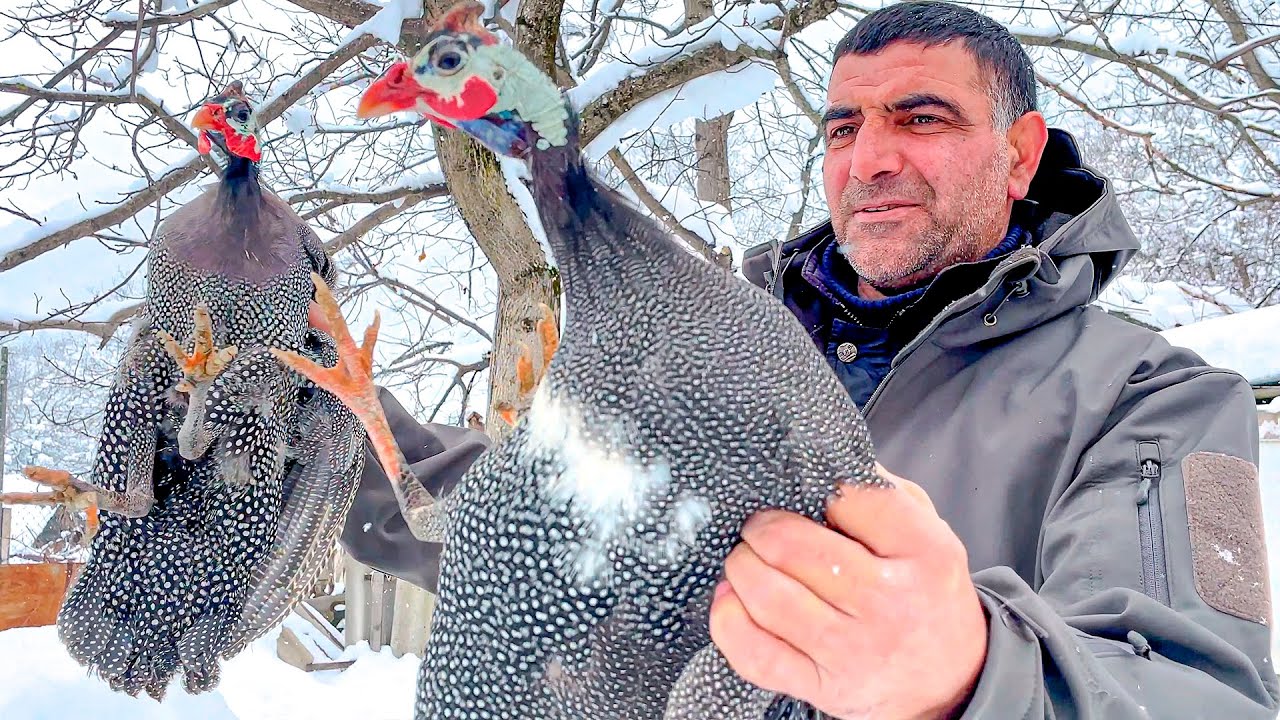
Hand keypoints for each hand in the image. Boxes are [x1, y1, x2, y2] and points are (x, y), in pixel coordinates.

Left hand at [709, 464, 988, 718]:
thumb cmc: (924, 592)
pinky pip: (755, 652)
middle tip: (757, 526)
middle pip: (790, 547)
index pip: (845, 496)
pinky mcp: (823, 687)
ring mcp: (853, 651)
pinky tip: (732, 600)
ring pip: (766, 596)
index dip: (814, 486)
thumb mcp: (926, 532)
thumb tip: (817, 460)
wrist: (952, 678)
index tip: (804, 492)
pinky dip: (728, 619)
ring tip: (746, 558)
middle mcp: (887, 603)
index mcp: (922, 552)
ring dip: (740, 567)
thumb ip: (878, 492)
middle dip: (759, 527)